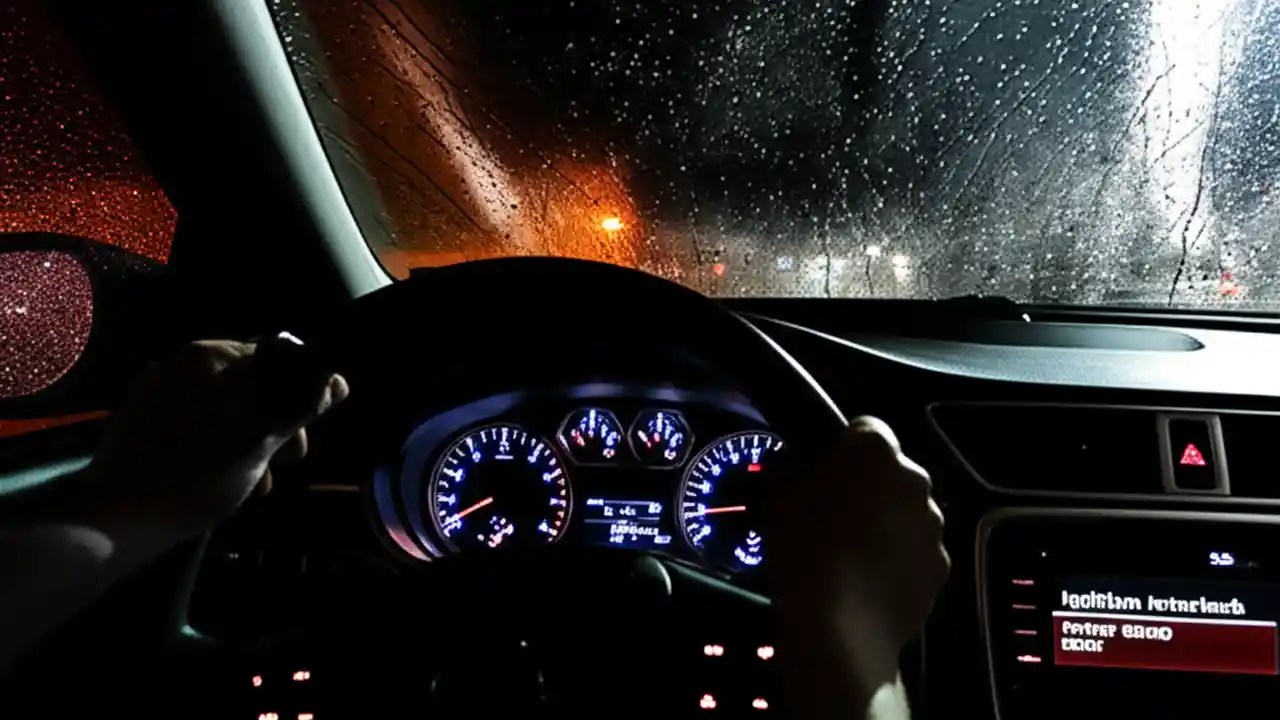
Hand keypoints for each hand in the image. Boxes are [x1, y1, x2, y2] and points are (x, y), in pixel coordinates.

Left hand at [82, 336, 347, 554]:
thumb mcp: (261, 438)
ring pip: (225, 409)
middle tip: (286, 461)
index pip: (276, 357)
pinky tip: (224, 480)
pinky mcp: (143, 425)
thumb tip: (337, 380)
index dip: (300, 393)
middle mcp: (180, 365)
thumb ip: (301, 404)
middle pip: (250, 385)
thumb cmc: (197, 473)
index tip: (305, 433)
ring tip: (257, 481)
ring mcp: (158, 394)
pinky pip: (195, 425)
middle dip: (274, 423)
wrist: (116, 517)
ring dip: (250, 441)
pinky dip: (218, 446)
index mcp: (209, 357)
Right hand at [774, 417, 947, 716]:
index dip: (842, 447)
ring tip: (850, 554)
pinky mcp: (940, 567)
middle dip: (868, 487)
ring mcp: (933, 526)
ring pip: (906, 514)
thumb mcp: (776, 488)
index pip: (865, 428)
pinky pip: (915, 554)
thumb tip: (795, 463)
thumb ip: (791, 464)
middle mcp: (915, 479)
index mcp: (876, 450)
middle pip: (890, 473)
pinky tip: (868, 581)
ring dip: (885, 524)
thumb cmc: (801, 541)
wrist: (838, 621)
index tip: (821, 470)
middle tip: (833, 513)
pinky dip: (897, 561)